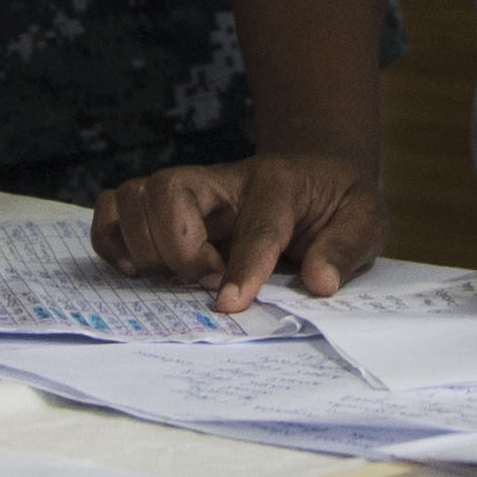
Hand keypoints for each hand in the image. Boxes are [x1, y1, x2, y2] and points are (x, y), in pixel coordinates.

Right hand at [89, 151, 382, 311]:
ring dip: (144, 244)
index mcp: (280, 183)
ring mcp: (191, 188)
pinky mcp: (167, 202)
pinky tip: (135, 268)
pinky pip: (116, 206)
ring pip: (136, 195)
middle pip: (171, 191)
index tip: (228, 305)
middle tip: (206, 283)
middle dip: (179, 249)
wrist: (315, 171)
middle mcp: (225, 179)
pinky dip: (111, 239)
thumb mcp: (364, 220)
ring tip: (172, 277)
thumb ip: (344, 248)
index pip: (258, 223)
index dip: (243, 265)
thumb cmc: (336, 201)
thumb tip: (319, 283)